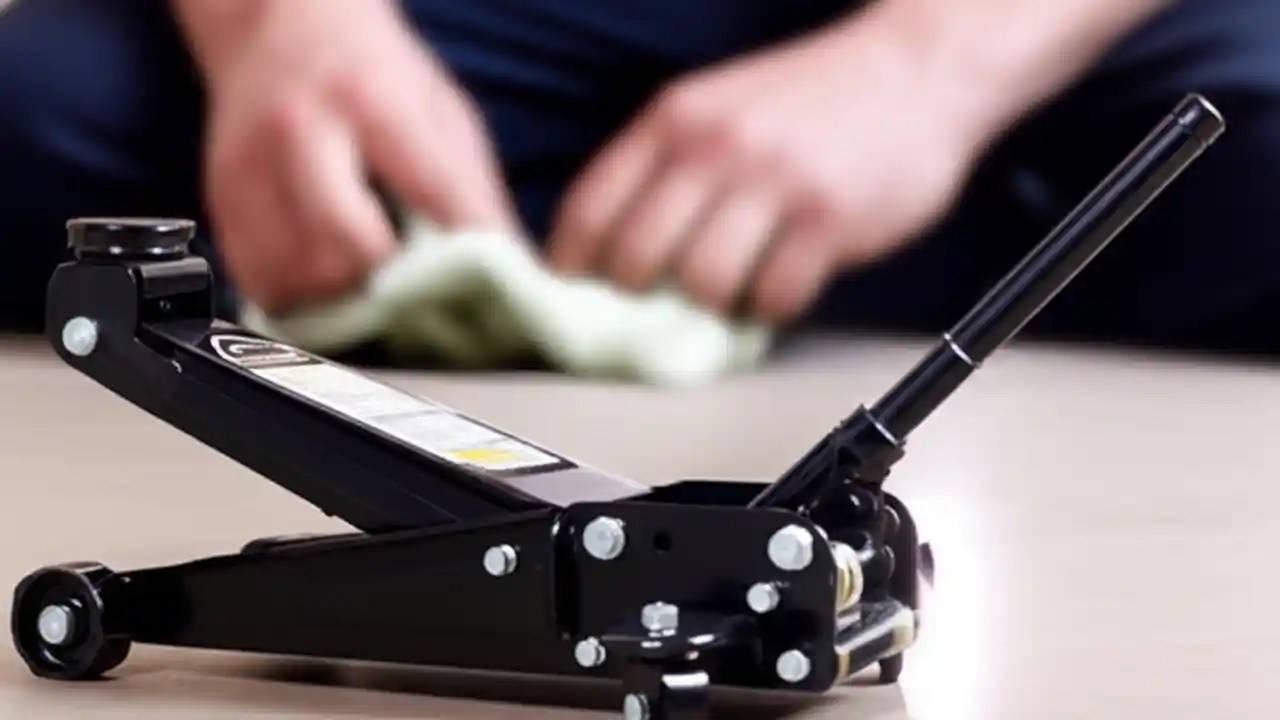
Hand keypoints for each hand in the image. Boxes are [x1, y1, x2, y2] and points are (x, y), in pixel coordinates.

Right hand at [179, 0, 516, 311]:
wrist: (278, 26)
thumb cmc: (372, 75)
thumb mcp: (440, 111)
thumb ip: (473, 190)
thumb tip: (513, 271)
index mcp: (369, 99)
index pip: (430, 188)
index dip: (467, 249)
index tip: (487, 287)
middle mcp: (301, 131)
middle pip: (347, 242)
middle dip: (388, 281)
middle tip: (410, 288)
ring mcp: (250, 167)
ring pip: (298, 273)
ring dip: (343, 296)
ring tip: (368, 282)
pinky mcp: (221, 200)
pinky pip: (258, 281)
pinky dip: (299, 296)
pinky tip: (326, 280)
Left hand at [549, 9, 991, 321]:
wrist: (917, 66)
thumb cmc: (812, 98)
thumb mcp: (720, 106)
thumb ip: (669, 164)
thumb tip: (615, 248)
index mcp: (677, 117)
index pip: (592, 206)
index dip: (574, 262)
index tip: (579, 290)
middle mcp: (716, 147)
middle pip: (638, 258)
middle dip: (643, 294)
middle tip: (667, 298)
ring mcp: (773, 182)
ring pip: (704, 284)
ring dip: (715, 303)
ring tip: (736, 287)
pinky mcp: (828, 219)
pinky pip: (776, 297)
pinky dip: (774, 306)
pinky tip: (785, 282)